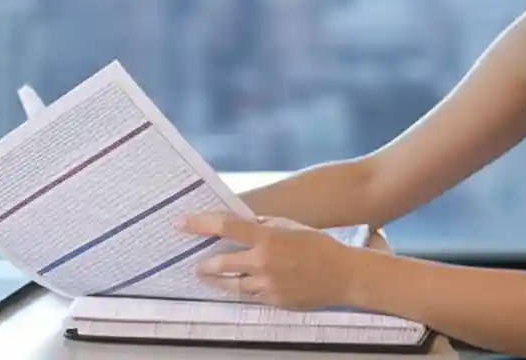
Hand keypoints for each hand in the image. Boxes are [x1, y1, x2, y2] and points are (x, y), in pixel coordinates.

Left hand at [180, 212, 357, 310]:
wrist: (343, 275)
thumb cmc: (318, 245)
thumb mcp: (290, 226)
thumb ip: (263, 225)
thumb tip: (241, 223)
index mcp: (267, 238)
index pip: (225, 227)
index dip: (200, 224)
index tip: (182, 222)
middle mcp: (263, 262)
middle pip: (221, 263)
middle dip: (205, 263)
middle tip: (197, 262)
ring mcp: (268, 285)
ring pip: (232, 285)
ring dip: (216, 281)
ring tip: (207, 277)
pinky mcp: (274, 301)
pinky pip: (250, 296)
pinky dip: (241, 291)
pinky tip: (236, 287)